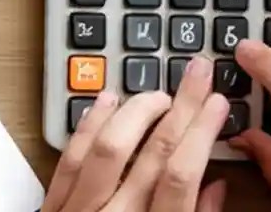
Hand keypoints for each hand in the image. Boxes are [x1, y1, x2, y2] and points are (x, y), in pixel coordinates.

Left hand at [43, 57, 229, 211]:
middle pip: (153, 153)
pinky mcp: (52, 209)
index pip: (182, 175)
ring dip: (136, 112)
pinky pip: (69, 160)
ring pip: (108, 148)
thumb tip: (216, 188)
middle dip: (182, 106)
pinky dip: (89, 126)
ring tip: (157, 93)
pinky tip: (106, 101)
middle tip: (198, 72)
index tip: (217, 103)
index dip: (202, 133)